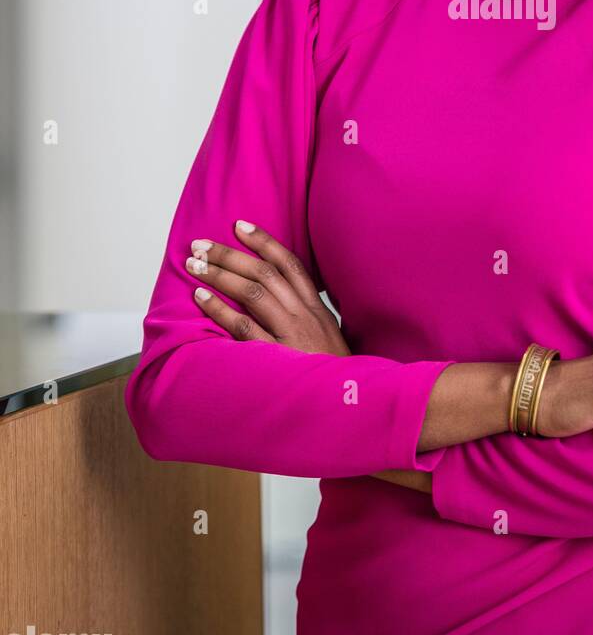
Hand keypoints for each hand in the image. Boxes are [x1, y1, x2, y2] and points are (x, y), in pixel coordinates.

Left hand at [186, 225, 425, 490]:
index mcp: (318, 309)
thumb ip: (307, 319)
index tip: (239, 226)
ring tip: (194, 264)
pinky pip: (245, 328)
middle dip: (229, 254)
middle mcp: (306, 316)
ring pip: (253, 293)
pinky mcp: (280, 357)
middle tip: (200, 244)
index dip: (263, 242)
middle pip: (264, 273)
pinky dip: (220, 309)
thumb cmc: (336, 377)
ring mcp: (293, 335)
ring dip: (220, 274)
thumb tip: (281, 302)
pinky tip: (201, 299)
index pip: (290, 265)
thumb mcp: (329, 340)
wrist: (355, 408)